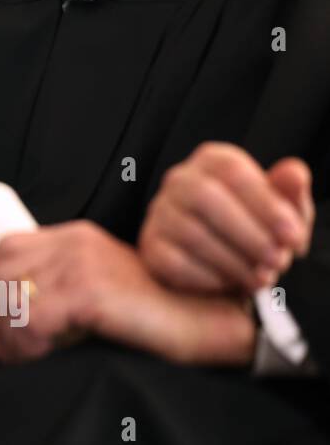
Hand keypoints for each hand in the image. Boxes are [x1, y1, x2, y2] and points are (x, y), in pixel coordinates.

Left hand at [0, 220, 255, 366]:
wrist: (206, 319)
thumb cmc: (152, 314)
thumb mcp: (98, 292)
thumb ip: (57, 300)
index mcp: (73, 237)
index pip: (5, 248)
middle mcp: (73, 243)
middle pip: (0, 272)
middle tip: (4, 346)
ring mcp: (80, 264)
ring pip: (10, 298)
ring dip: (7, 335)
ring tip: (21, 355)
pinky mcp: (88, 292)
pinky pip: (31, 319)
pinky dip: (24, 343)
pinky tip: (38, 355)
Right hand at [140, 142, 312, 293]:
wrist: (228, 261)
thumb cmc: (256, 229)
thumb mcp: (283, 210)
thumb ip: (290, 191)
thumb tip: (294, 174)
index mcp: (214, 161)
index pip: (232, 171)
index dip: (265, 204)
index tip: (292, 235)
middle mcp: (180, 180)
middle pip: (205, 196)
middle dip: (248, 234)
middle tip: (277, 261)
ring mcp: (160, 212)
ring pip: (190, 233)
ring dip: (233, 261)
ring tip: (260, 277)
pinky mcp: (151, 246)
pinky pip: (174, 262)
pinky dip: (209, 277)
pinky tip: (229, 282)